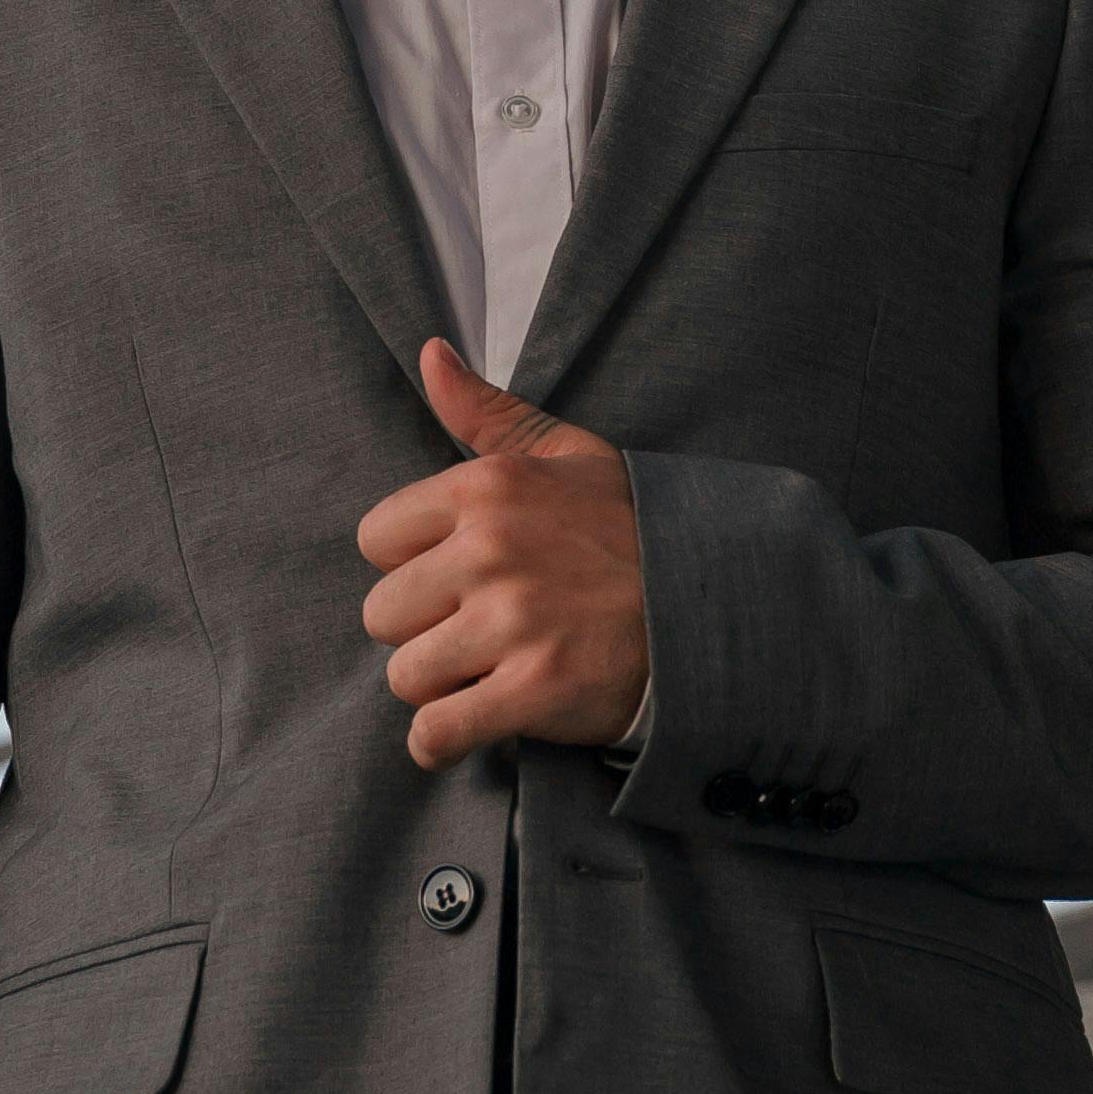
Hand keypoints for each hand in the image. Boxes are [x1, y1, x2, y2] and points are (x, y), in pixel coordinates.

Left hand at [355, 340, 650, 770]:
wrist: (715, 606)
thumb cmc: (633, 531)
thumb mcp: (568, 455)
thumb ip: (488, 412)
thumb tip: (430, 352)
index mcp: (488, 488)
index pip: (377, 539)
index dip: (413, 565)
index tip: (457, 577)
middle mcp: (491, 550)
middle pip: (382, 613)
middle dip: (423, 629)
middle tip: (478, 632)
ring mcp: (512, 623)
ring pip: (405, 675)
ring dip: (439, 685)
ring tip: (487, 672)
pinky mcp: (533, 690)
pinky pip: (437, 731)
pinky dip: (443, 741)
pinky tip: (470, 727)